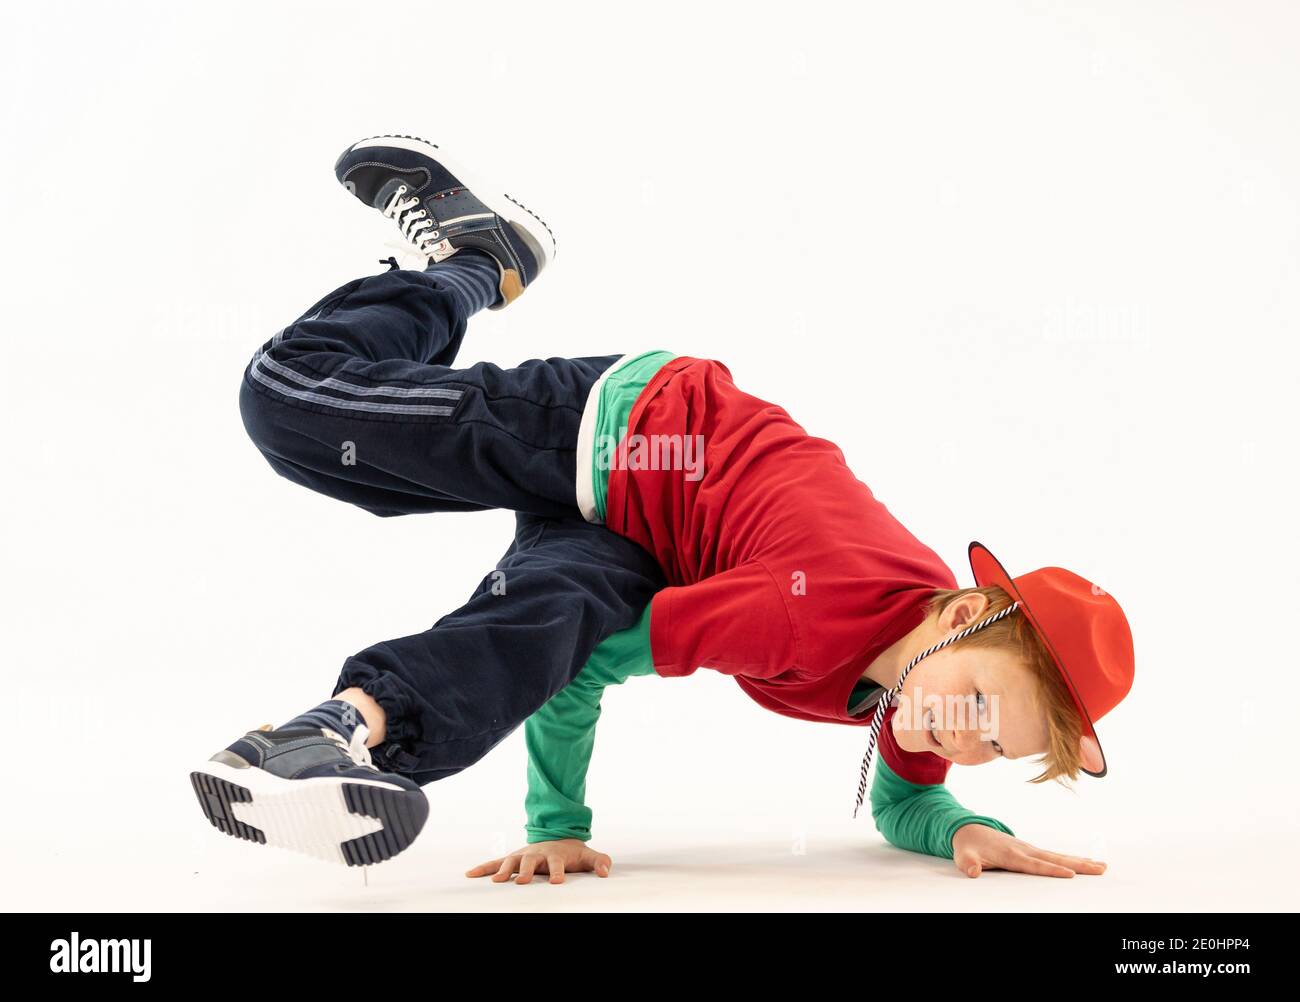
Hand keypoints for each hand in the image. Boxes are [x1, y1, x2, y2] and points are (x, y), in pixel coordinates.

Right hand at [464, 838, 612, 884]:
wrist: (558, 837)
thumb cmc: (573, 852)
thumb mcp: (588, 856)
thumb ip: (599, 861)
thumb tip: (605, 872)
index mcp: (555, 854)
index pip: (557, 863)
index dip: (557, 872)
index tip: (557, 881)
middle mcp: (537, 853)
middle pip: (530, 861)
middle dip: (526, 870)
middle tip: (521, 881)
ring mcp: (523, 855)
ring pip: (511, 860)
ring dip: (503, 870)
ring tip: (495, 880)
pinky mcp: (513, 858)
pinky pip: (496, 862)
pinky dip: (484, 867)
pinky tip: (470, 874)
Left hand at [951, 824, 1106, 878]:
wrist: (969, 830)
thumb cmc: (968, 846)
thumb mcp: (963, 856)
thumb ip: (968, 864)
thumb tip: (972, 871)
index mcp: (1010, 855)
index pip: (1034, 865)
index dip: (1052, 870)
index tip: (1070, 874)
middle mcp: (1024, 850)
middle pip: (1054, 859)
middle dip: (1077, 864)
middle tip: (1099, 869)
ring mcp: (1029, 849)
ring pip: (1058, 856)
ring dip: (1080, 861)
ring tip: (1101, 866)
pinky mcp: (1031, 850)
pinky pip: (1054, 856)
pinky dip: (1070, 859)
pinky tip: (1084, 864)